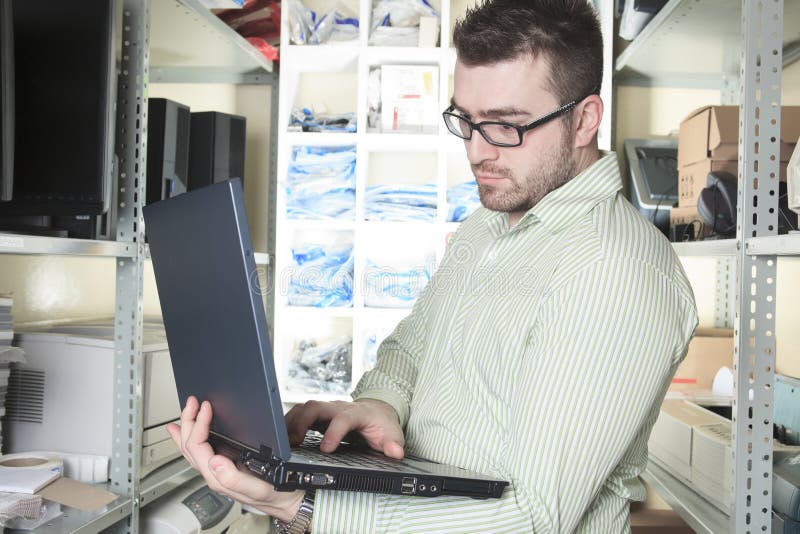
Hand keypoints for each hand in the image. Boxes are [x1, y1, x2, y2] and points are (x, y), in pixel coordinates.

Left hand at [166, 396, 303, 522]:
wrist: (286, 500)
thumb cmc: (275, 494)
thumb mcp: (259, 488)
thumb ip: (234, 479)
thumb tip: (214, 462)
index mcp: (218, 476)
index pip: (197, 446)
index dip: (198, 425)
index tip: (206, 408)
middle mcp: (213, 473)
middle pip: (189, 445)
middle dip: (188, 421)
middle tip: (193, 402)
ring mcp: (216, 469)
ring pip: (192, 448)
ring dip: (187, 427)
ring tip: (186, 412)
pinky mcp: (224, 465)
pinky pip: (200, 451)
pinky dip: (191, 437)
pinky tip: (188, 432)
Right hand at [285, 398, 404, 458]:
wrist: (377, 411)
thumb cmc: (382, 425)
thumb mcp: (392, 434)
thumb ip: (393, 444)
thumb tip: (396, 452)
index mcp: (357, 413)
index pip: (343, 419)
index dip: (333, 432)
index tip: (326, 448)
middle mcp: (338, 407)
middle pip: (316, 406)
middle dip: (302, 422)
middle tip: (293, 442)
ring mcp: (326, 410)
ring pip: (304, 408)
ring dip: (291, 422)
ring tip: (281, 441)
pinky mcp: (318, 415)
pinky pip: (299, 413)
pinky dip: (289, 423)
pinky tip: (281, 437)